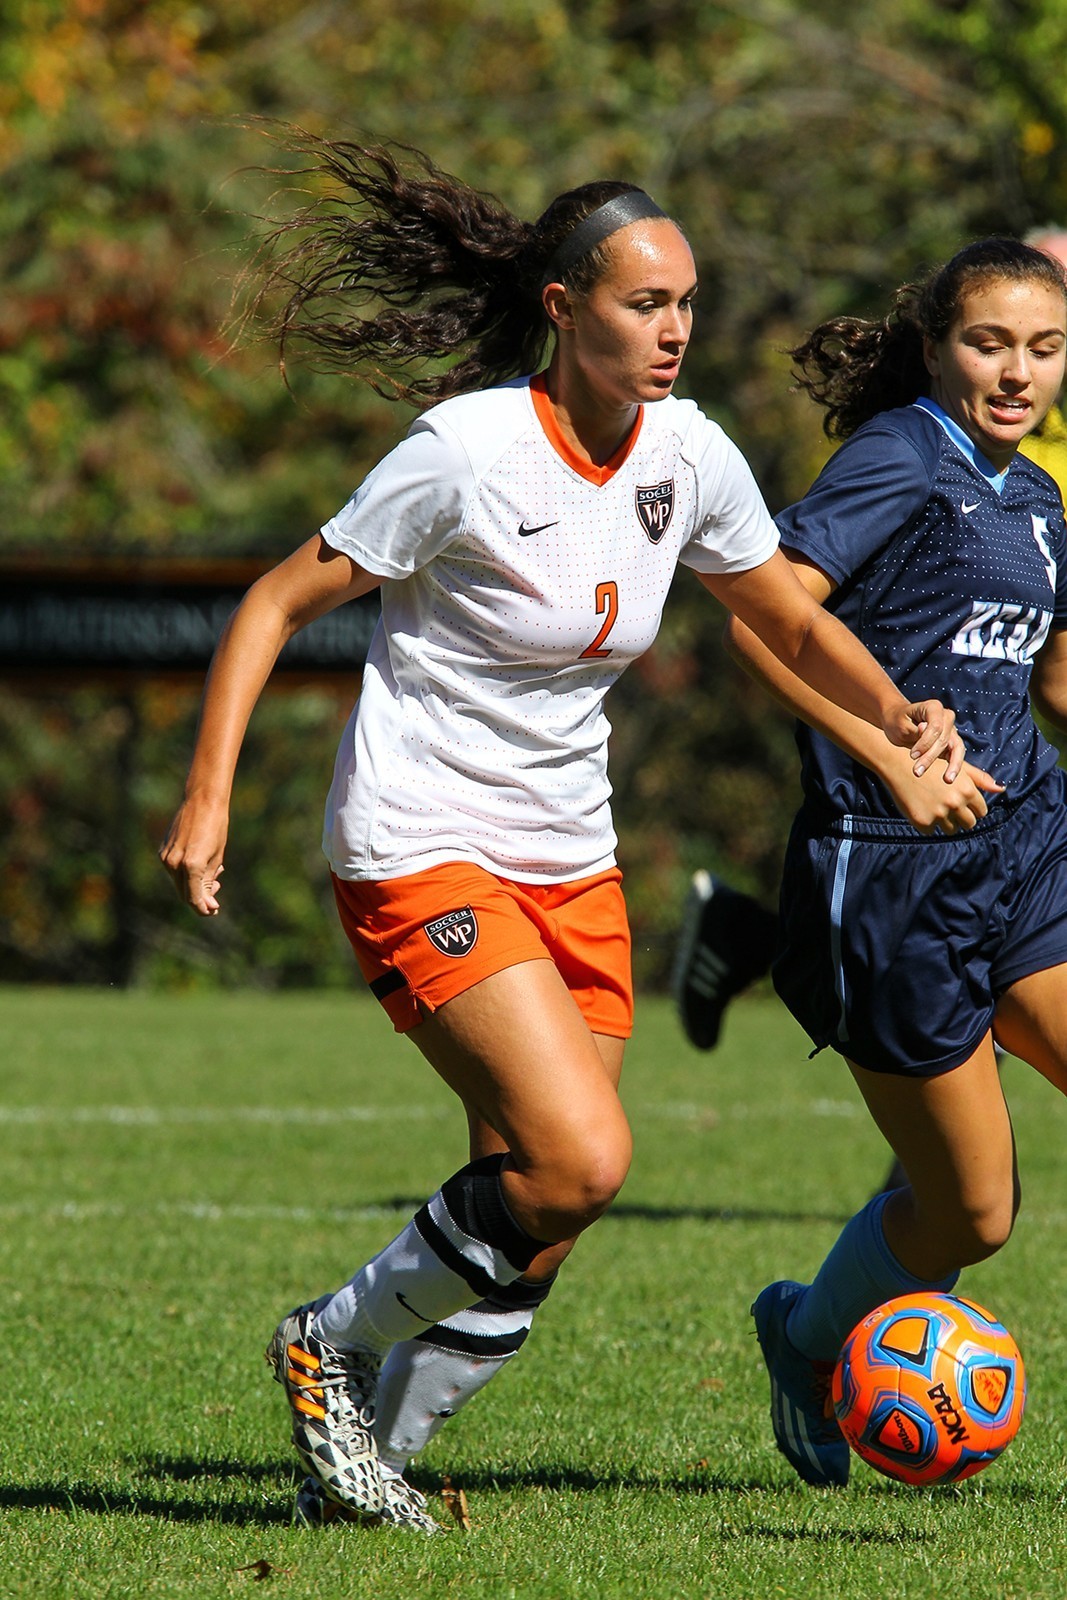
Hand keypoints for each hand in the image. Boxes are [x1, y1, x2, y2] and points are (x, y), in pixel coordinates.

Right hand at [159, 797, 228, 915]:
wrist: (202, 800)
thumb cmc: (216, 827)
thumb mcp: (217, 857)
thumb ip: (209, 882)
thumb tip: (208, 905)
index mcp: (191, 866)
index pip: (194, 899)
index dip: (204, 909)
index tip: (214, 909)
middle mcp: (174, 864)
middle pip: (185, 895)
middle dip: (200, 898)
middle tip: (217, 889)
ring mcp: (165, 858)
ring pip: (178, 883)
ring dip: (193, 885)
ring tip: (213, 872)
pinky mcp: (162, 851)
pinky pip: (173, 871)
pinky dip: (186, 873)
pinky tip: (200, 863)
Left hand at [883, 699, 965, 779]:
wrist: (897, 722)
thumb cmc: (897, 721)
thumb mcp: (900, 725)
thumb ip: (914, 729)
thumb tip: (925, 728)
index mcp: (933, 707)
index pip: (936, 727)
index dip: (926, 743)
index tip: (912, 755)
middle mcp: (946, 717)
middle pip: (944, 739)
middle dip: (931, 757)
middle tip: (916, 772)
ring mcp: (950, 730)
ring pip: (957, 748)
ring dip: (952, 765)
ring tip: (948, 780)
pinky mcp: (951, 743)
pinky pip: (957, 754)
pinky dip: (955, 766)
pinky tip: (950, 778)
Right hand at [883, 756, 1004, 835]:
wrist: (898, 764)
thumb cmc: (931, 765)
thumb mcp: (956, 768)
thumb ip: (980, 779)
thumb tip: (1002, 789)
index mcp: (967, 790)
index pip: (981, 812)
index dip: (972, 809)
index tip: (962, 804)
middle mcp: (955, 803)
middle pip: (969, 824)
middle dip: (961, 818)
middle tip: (947, 806)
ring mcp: (939, 814)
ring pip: (951, 829)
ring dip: (945, 821)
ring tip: (933, 805)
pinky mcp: (923, 822)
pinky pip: (932, 831)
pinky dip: (927, 823)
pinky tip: (920, 807)